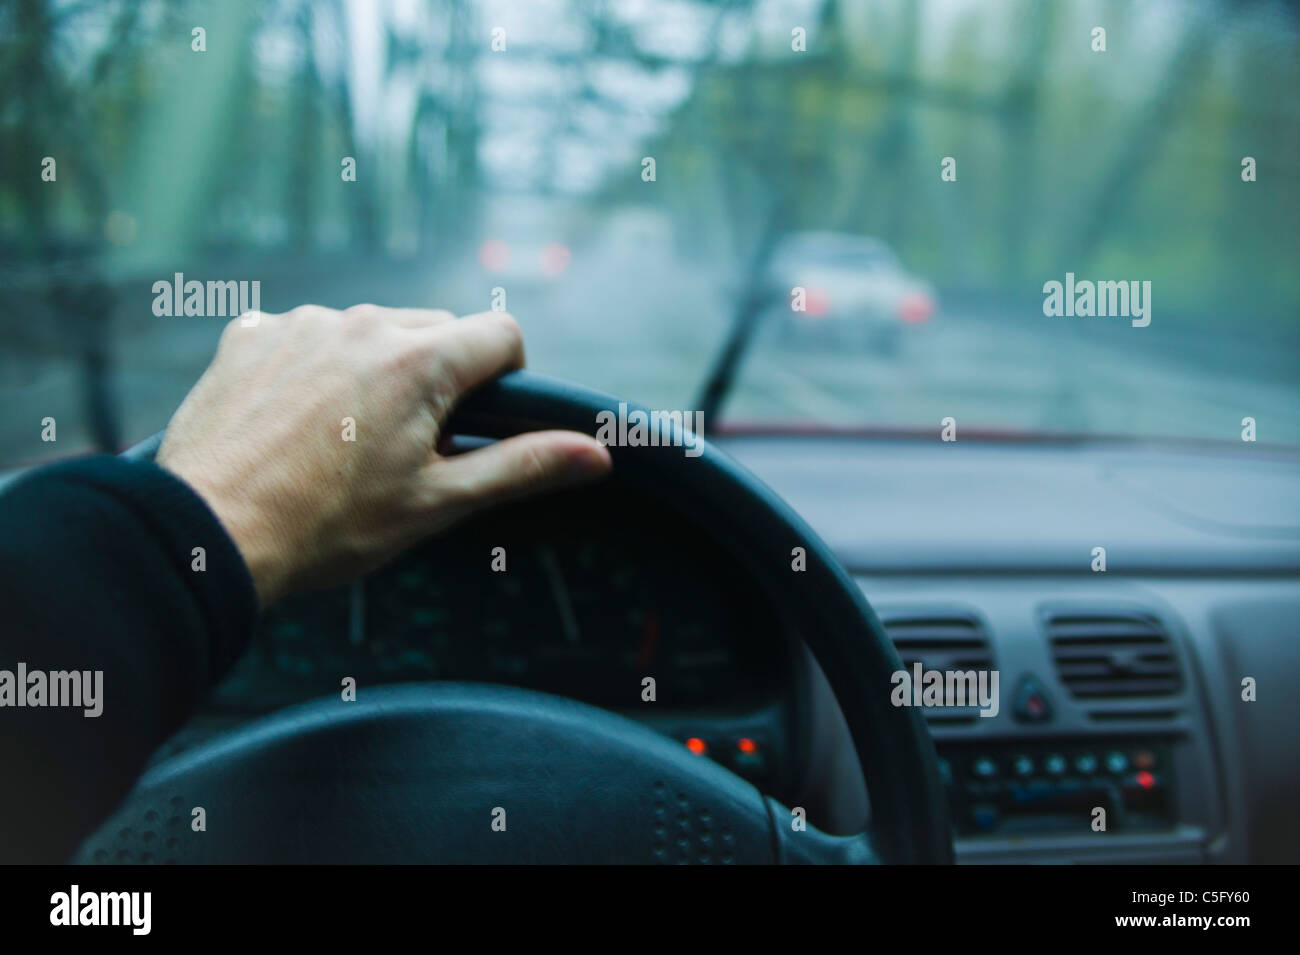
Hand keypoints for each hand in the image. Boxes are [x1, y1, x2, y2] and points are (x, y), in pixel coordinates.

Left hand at [157, 305, 611, 606]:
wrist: (208, 533)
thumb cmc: (328, 527)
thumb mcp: (437, 504)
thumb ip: (522, 467)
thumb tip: (596, 454)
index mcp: (420, 362)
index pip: (501, 332)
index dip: (507, 374)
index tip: (482, 418)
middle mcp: (364, 323)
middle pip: (436, 329)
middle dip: (439, 376)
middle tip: (410, 444)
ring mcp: (301, 324)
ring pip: (370, 330)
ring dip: (374, 369)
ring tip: (343, 440)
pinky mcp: (251, 335)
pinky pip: (306, 334)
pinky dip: (314, 366)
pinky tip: (295, 422)